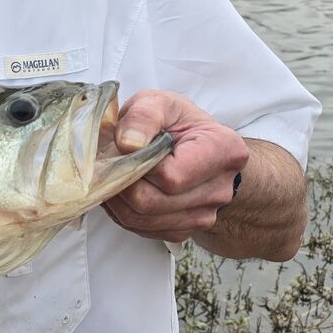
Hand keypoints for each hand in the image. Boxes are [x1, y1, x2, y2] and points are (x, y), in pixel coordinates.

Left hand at [103, 89, 248, 243]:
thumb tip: (128, 144)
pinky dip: (122, 212)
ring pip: (141, 220)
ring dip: (116, 199)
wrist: (192, 145)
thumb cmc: (175, 121)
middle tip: (108, 163)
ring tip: (112, 174)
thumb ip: (143, 116)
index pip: (171, 176)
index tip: (126, 147)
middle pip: (152, 202)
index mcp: (223, 150)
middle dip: (120, 182)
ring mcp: (205, 215)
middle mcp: (220, 189)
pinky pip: (142, 229)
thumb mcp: (159, 103)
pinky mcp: (185, 229)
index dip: (138, 165)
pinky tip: (122, 190)